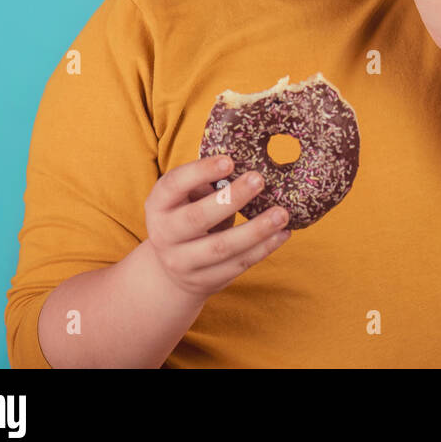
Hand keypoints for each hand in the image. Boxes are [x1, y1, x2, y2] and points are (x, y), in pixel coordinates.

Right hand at [143, 156, 291, 298]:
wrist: (170, 271)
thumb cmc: (188, 216)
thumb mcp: (187, 197)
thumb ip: (207, 183)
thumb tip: (248, 164)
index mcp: (158, 205)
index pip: (174, 185)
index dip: (200, 172)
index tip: (230, 160)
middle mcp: (165, 234)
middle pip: (197, 218)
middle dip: (231, 199)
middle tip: (259, 180)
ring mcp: (183, 261)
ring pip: (221, 247)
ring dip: (256, 230)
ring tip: (282, 213)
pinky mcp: (205, 280)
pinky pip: (238, 264)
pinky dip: (263, 249)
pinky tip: (282, 234)